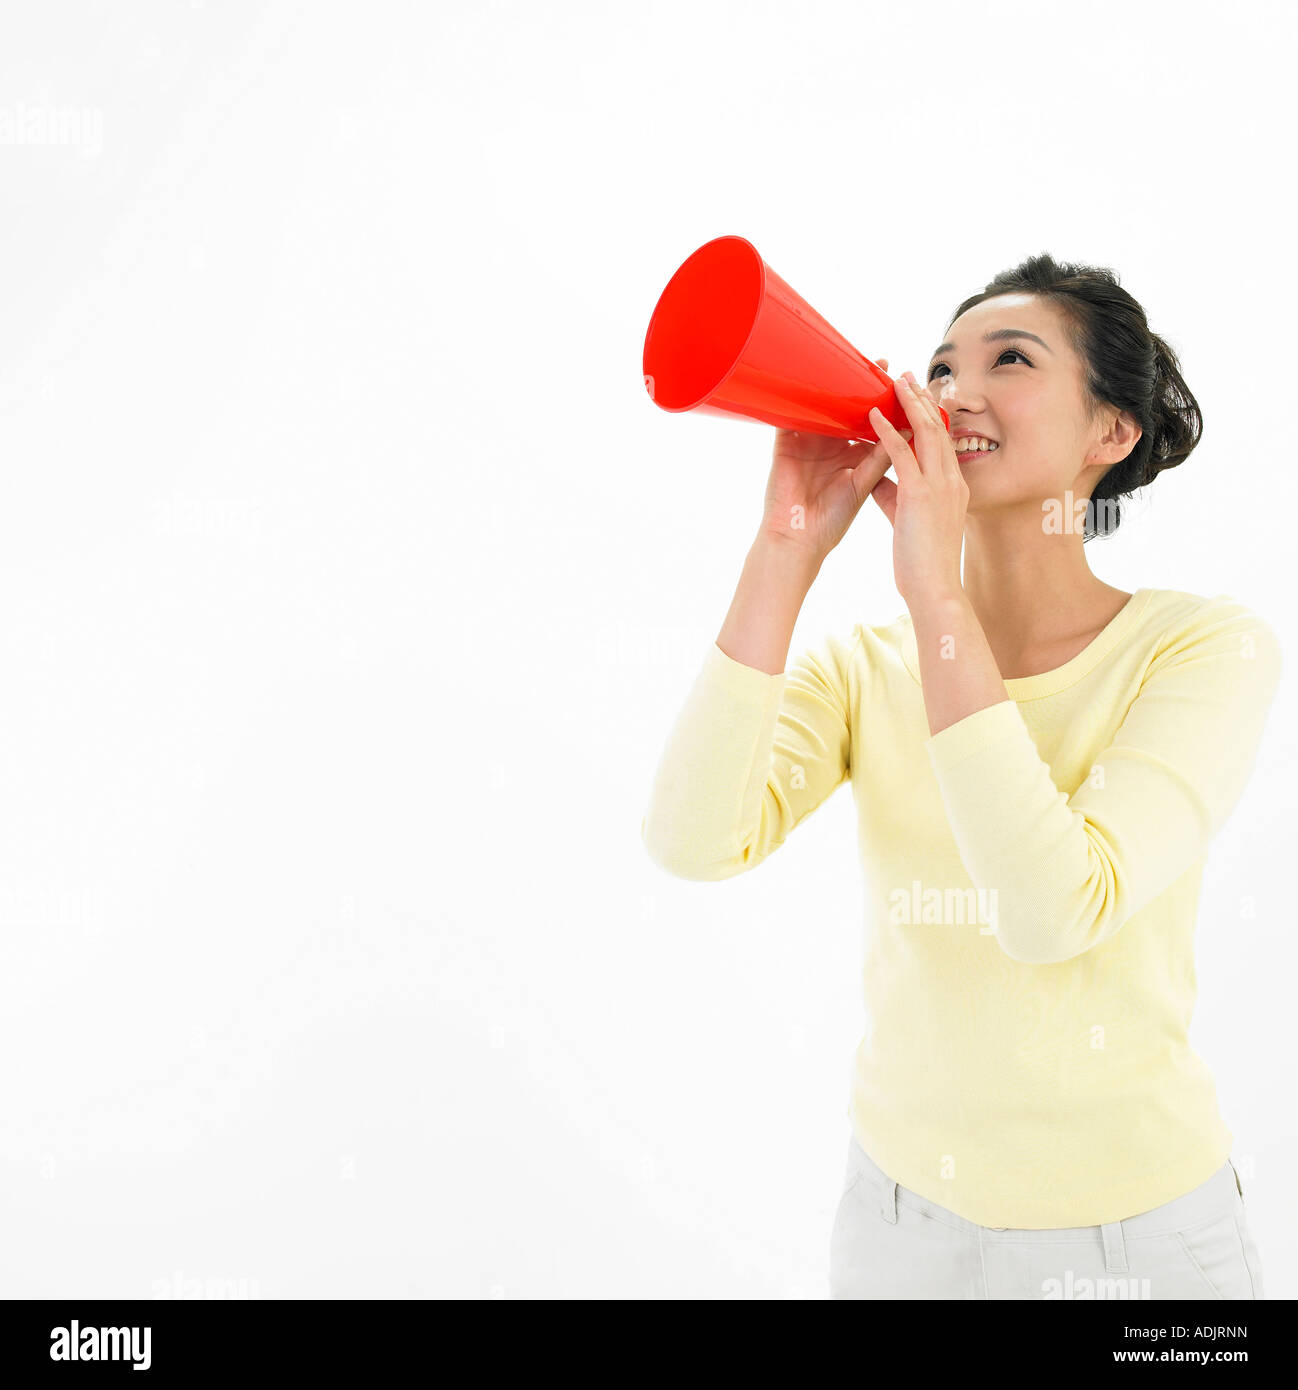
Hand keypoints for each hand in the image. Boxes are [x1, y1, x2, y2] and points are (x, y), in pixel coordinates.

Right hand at [761, 356, 913, 558]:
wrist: (798, 540)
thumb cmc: (831, 521)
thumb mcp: (862, 484)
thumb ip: (883, 457)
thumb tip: (909, 428)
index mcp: (853, 457)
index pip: (872, 424)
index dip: (886, 405)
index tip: (904, 385)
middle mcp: (832, 446)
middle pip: (848, 409)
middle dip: (863, 388)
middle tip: (881, 365)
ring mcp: (808, 443)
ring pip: (822, 406)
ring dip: (833, 387)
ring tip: (850, 364)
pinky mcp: (785, 444)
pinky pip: (790, 414)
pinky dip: (797, 397)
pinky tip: (808, 380)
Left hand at [866, 371, 966, 605]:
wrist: (935, 589)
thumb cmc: (922, 563)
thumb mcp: (908, 522)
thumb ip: (894, 497)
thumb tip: (876, 482)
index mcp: (952, 486)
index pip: (942, 441)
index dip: (930, 416)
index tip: (918, 396)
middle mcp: (950, 480)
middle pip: (938, 427)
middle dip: (923, 399)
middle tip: (908, 376)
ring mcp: (938, 485)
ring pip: (925, 432)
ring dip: (909, 403)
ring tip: (894, 381)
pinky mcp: (919, 495)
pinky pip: (902, 454)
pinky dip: (887, 431)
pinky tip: (874, 415)